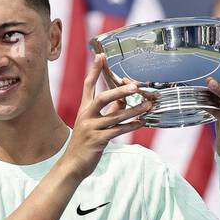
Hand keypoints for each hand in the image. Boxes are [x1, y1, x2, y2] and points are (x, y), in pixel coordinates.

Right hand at [61, 53, 153, 180]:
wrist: (72, 164)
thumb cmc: (84, 142)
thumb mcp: (94, 123)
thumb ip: (108, 111)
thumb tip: (124, 100)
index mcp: (84, 109)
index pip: (88, 85)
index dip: (94, 70)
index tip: (101, 56)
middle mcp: (86, 116)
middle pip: (103, 98)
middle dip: (119, 91)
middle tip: (135, 86)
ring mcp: (91, 128)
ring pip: (115, 116)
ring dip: (134, 111)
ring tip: (147, 105)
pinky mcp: (98, 141)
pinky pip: (118, 131)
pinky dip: (131, 126)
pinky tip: (142, 123)